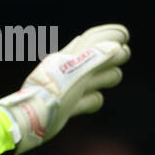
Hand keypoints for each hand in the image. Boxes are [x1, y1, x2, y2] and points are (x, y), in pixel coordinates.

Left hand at [0, 24, 129, 153]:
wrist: (29, 119)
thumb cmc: (53, 91)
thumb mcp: (77, 68)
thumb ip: (98, 52)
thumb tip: (119, 43)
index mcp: (72, 55)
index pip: (96, 38)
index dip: (111, 35)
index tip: (124, 37)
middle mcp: (72, 70)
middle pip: (102, 58)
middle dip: (113, 57)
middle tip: (119, 57)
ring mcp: (70, 89)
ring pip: (97, 80)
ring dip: (106, 77)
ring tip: (108, 77)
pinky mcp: (67, 109)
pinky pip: (88, 102)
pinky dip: (92, 101)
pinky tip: (91, 101)